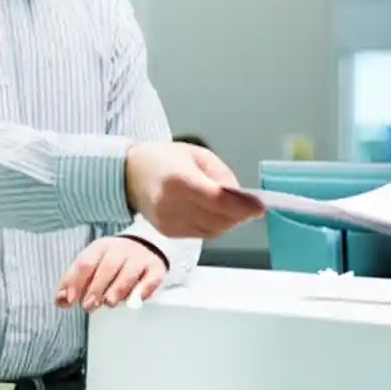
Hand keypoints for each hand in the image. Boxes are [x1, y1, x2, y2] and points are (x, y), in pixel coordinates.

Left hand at [56, 237, 164, 310]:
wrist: (144, 246)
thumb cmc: (111, 262)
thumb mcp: (90, 266)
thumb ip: (72, 282)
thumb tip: (60, 300)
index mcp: (101, 247)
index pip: (86, 263)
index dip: (76, 283)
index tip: (71, 300)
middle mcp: (121, 249)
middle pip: (108, 267)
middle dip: (96, 288)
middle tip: (89, 306)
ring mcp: (140, 257)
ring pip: (129, 272)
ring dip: (117, 289)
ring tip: (109, 303)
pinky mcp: (156, 267)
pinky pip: (152, 278)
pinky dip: (144, 289)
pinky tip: (136, 300)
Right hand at [124, 142, 263, 237]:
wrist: (131, 174)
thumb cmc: (165, 159)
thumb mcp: (199, 155)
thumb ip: (222, 175)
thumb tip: (240, 197)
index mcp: (179, 179)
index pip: (217, 199)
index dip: (242, 205)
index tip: (259, 206)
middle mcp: (171, 204)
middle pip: (218, 219)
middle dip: (240, 214)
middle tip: (250, 205)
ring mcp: (168, 222)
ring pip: (213, 230)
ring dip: (229, 221)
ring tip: (233, 207)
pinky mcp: (168, 232)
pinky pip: (202, 234)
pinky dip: (215, 226)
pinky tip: (214, 213)